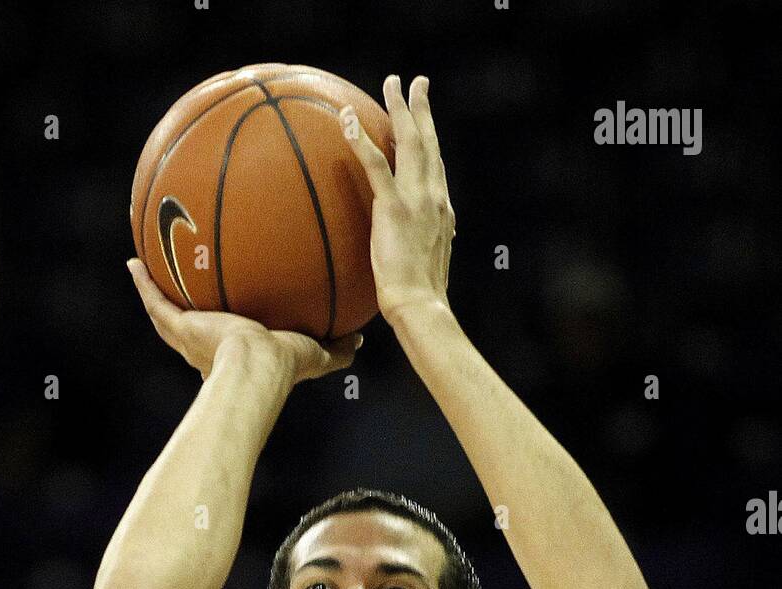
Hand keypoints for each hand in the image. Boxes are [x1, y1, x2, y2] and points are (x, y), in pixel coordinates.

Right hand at [126, 259, 362, 385]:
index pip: (228, 341)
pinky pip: (155, 302)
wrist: (257, 368)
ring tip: (147, 264)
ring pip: (166, 312)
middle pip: (192, 324)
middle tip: (184, 283)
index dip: (227, 329)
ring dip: (156, 289)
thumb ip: (337, 348)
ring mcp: (188, 338)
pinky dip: (143, 284)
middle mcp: (208, 348)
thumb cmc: (285, 367)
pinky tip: (134, 262)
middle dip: (189, 307)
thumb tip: (359, 340)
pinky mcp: (178, 328)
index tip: (228, 315)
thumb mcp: (317, 355)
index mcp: (236, 355)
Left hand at [341, 74, 455, 327]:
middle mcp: (435, 198)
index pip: (436, 168)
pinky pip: (376, 166)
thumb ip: (424, 247)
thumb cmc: (420, 297)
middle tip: (417, 84)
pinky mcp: (394, 208)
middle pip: (430, 143)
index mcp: (442, 211)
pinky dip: (360, 140)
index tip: (424, 124)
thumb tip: (418, 249)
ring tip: (391, 84)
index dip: (431, 142)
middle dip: (422, 110)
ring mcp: (417, 200)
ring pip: (410, 142)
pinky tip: (346, 120)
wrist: (421, 305)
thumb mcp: (428, 266)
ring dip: (400, 109)